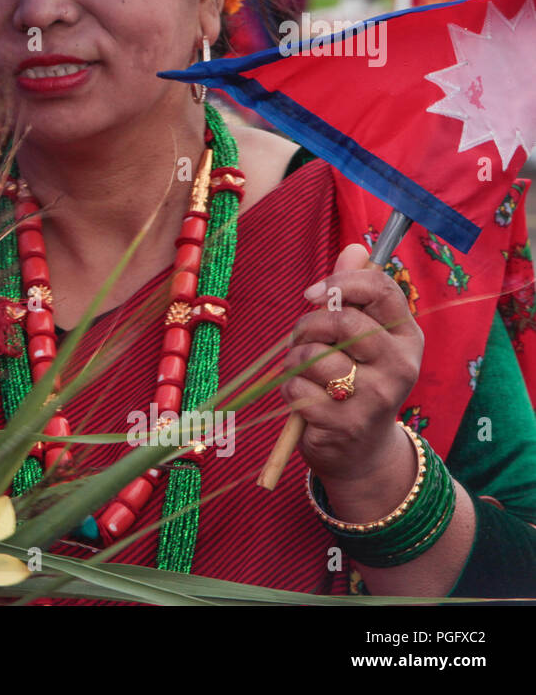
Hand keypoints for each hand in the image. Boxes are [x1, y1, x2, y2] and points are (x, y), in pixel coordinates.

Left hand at [278, 243, 423, 496]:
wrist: (361, 450)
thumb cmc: (356, 380)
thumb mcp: (363, 337)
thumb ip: (355, 293)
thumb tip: (354, 246)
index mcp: (408, 338)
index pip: (380, 289)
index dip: (340, 282)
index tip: (312, 293)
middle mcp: (400, 366)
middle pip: (341, 322)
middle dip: (308, 326)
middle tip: (304, 340)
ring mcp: (376, 398)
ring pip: (312, 356)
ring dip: (294, 362)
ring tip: (306, 374)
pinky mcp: (346, 424)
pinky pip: (297, 389)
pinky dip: (289, 391)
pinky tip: (305, 400)